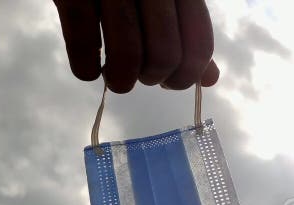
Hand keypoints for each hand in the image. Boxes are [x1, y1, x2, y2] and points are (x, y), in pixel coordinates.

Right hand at [53, 0, 220, 92]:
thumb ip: (188, 32)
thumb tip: (210, 78)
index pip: (198, 44)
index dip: (186, 76)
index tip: (168, 82)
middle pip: (165, 55)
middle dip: (152, 79)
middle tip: (137, 76)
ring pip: (127, 54)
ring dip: (121, 81)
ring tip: (114, 79)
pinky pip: (83, 44)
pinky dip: (86, 69)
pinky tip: (88, 69)